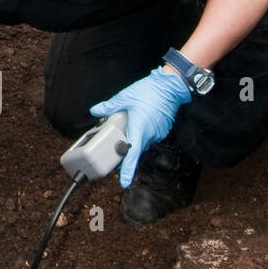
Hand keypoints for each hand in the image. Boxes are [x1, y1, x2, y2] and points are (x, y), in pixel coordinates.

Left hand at [90, 67, 190, 188]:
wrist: (171, 86)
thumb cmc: (150, 91)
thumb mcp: (125, 97)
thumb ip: (109, 106)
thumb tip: (96, 110)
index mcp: (139, 128)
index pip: (132, 154)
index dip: (127, 170)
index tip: (124, 182)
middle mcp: (149, 134)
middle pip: (135, 149)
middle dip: (125, 150)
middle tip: (115, 146)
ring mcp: (157, 133)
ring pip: (142, 142)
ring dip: (134, 138)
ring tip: (129, 124)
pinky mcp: (162, 130)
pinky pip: (149, 136)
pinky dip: (142, 132)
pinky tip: (139, 121)